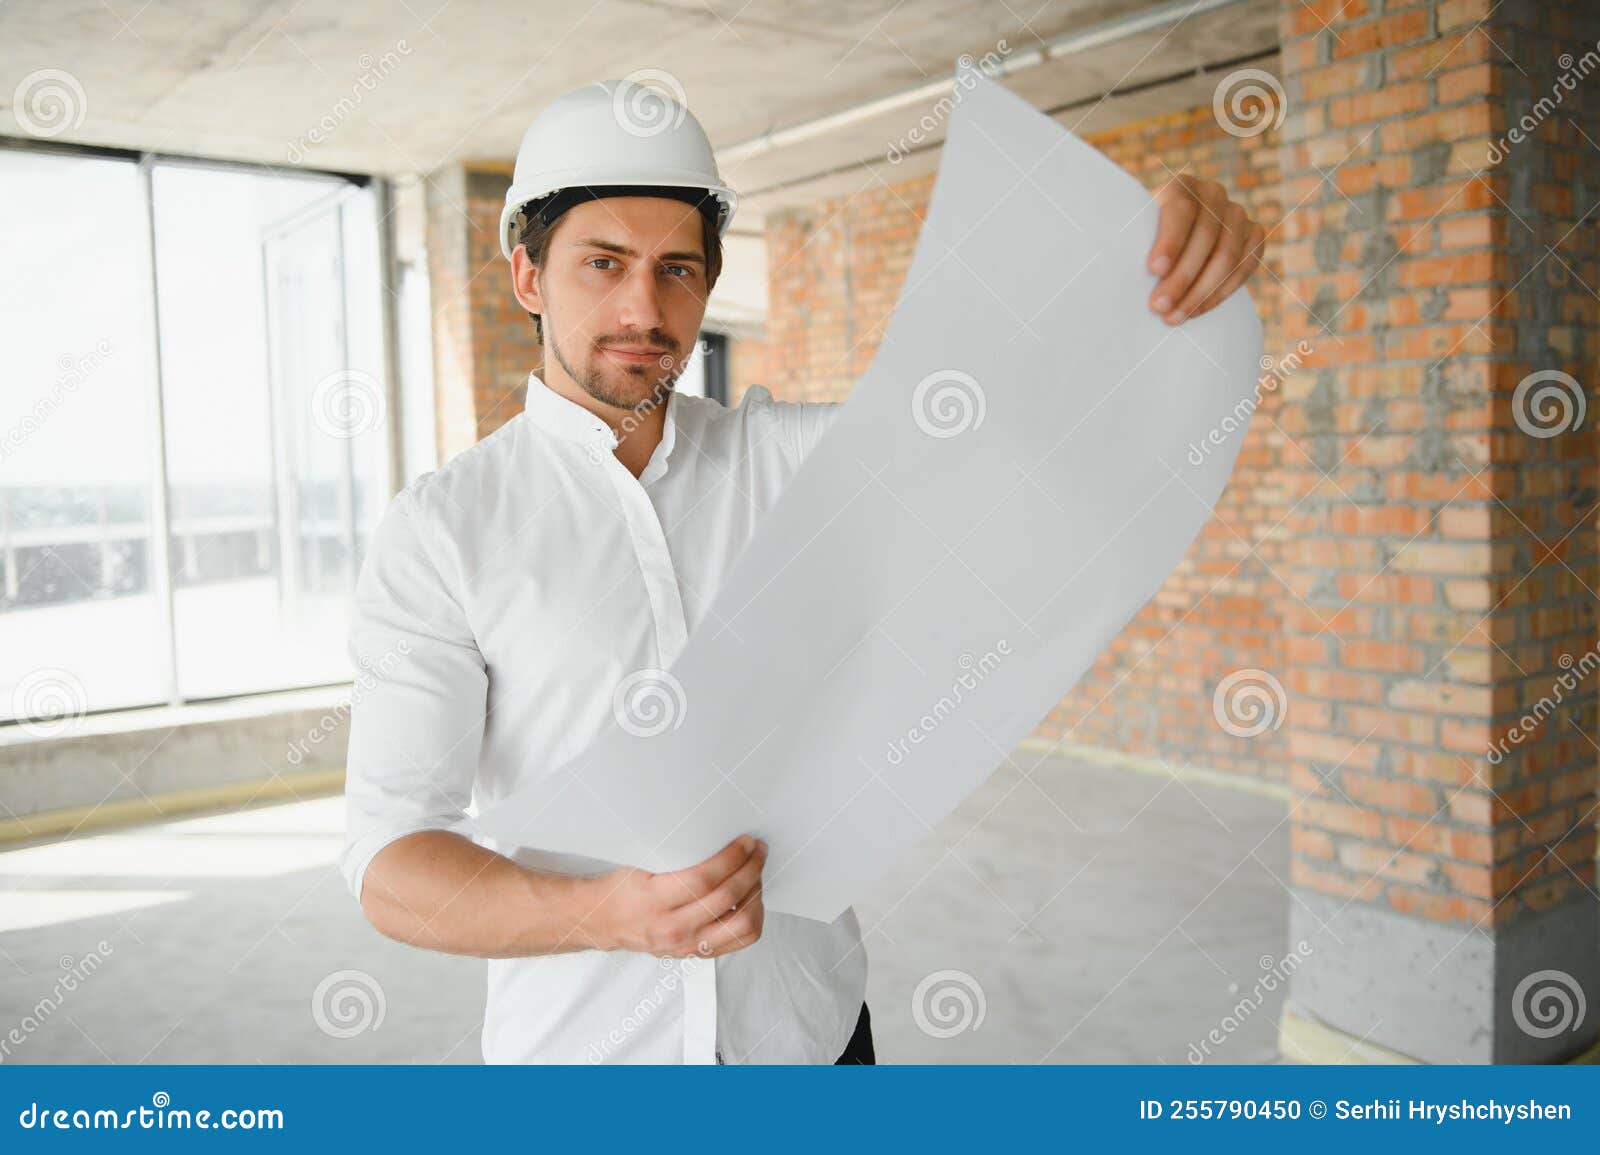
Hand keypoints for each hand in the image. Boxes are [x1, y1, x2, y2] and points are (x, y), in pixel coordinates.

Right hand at [574, 834, 767, 958]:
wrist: (603, 922)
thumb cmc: (620, 890)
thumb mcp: (640, 865)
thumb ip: (676, 857)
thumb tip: (716, 836)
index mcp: (655, 902)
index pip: (705, 879)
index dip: (732, 857)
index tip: (745, 842)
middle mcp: (674, 929)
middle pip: (728, 899)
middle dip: (751, 869)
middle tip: (757, 851)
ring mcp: (688, 945)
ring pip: (742, 926)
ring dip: (756, 895)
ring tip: (755, 875)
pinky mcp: (697, 953)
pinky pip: (738, 940)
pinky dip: (752, 916)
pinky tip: (750, 898)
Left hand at [1146, 175, 1264, 324]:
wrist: (1172, 240)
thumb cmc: (1144, 238)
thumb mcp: (1134, 233)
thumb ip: (1134, 242)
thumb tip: (1118, 269)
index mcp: (1181, 186)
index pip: (1181, 210)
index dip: (1170, 241)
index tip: (1154, 270)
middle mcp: (1212, 194)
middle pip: (1204, 237)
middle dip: (1181, 278)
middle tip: (1159, 307)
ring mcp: (1236, 214)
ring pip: (1227, 256)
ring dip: (1200, 292)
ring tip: (1174, 317)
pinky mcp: (1253, 235)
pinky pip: (1246, 266)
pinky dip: (1221, 293)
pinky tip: (1197, 311)